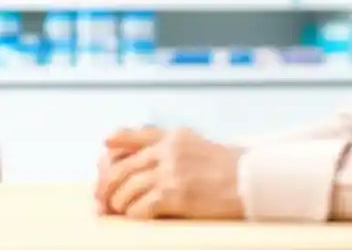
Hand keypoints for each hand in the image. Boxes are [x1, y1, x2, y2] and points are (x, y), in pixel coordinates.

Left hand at [95, 127, 246, 219]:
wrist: (251, 182)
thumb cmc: (229, 169)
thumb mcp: (199, 146)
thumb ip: (173, 147)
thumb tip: (147, 161)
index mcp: (174, 136)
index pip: (137, 135)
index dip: (118, 140)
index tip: (105, 144)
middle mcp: (169, 151)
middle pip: (124, 167)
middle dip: (107, 184)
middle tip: (101, 197)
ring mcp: (171, 173)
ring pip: (128, 189)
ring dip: (119, 203)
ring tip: (118, 209)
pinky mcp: (175, 196)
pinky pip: (140, 208)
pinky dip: (133, 214)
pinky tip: (134, 216)